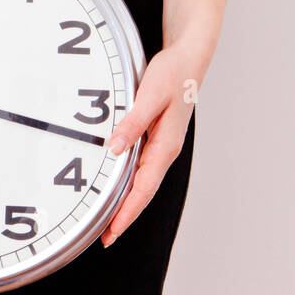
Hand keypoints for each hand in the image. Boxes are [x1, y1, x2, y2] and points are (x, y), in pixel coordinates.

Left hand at [99, 43, 197, 247]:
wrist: (189, 58)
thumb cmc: (173, 74)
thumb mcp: (150, 95)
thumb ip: (133, 123)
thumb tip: (115, 149)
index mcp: (165, 146)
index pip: (143, 189)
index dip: (127, 213)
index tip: (112, 233)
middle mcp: (165, 150)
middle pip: (143, 191)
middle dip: (125, 215)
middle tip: (104, 235)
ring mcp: (162, 144)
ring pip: (143, 180)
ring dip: (127, 200)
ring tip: (108, 217)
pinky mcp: (157, 136)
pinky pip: (142, 166)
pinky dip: (130, 181)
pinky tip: (119, 183)